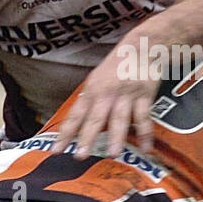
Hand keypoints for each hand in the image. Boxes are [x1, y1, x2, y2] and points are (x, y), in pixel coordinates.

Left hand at [52, 41, 159, 157]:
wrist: (141, 46)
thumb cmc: (117, 65)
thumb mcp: (97, 79)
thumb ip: (90, 100)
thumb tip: (78, 122)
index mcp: (92, 91)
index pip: (75, 116)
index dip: (65, 134)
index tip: (56, 150)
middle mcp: (106, 93)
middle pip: (95, 119)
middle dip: (87, 138)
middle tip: (81, 155)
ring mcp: (126, 94)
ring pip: (120, 118)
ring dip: (117, 137)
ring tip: (113, 154)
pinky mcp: (144, 95)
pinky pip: (144, 118)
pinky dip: (145, 134)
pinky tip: (145, 148)